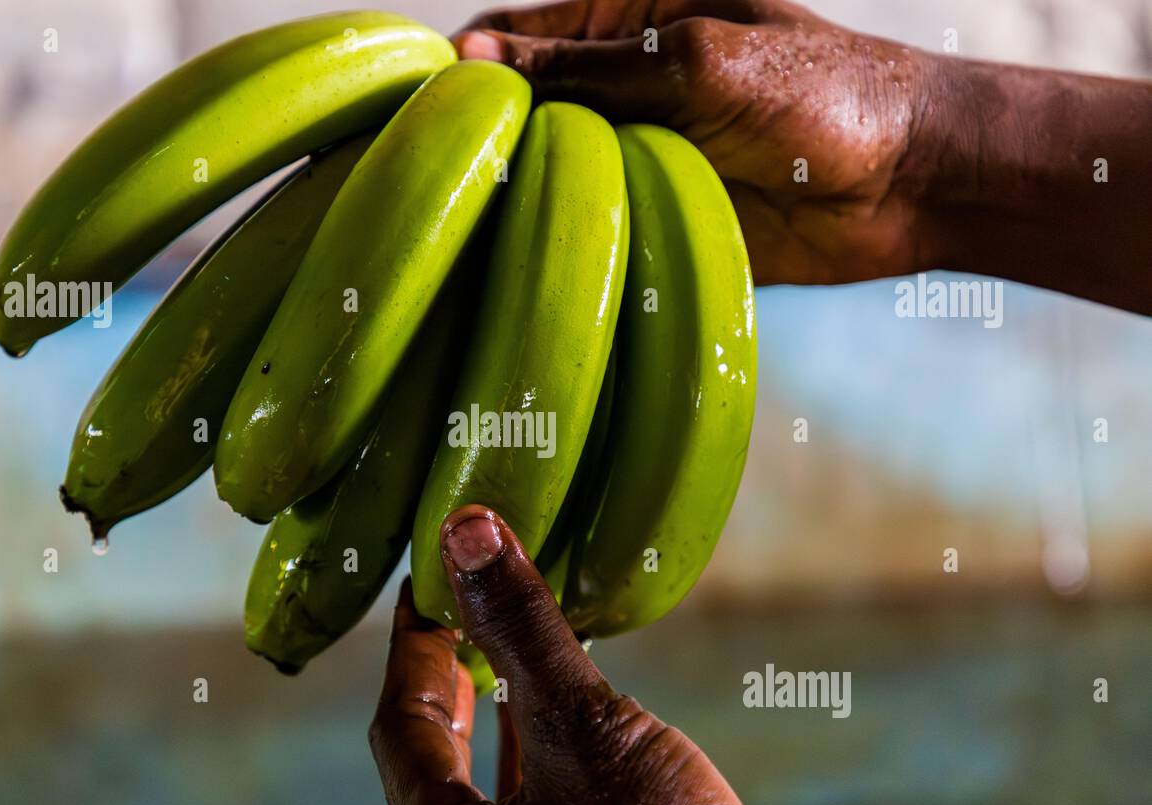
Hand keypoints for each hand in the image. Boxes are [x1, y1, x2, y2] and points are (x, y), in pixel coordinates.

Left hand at [368, 505, 763, 804]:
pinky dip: (537, 758)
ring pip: (481, 788)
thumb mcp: (588, 735)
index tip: (426, 585)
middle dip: (445, 680)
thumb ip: (524, 633)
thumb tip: (468, 531)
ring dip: (493, 718)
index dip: (412, 645)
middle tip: (456, 614)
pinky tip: (569, 732)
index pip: (401, 721)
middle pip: (431, 758)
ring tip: (506, 658)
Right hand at [457, 0, 1151, 313]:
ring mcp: (634, 158)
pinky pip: (588, 232)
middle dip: (481, 144)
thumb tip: (475, 58)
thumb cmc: (821, 93)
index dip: (462, 71)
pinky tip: (514, 265)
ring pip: (547, 179)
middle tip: (427, 185)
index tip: (413, 114)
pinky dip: (556, 246)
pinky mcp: (651, 220)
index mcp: (627, 23)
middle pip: (521, 114)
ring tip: (457, 231)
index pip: (515, 40)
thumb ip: (590, 66)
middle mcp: (619, 91)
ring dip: (513, 201)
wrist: (906, 183)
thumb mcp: (699, 61)